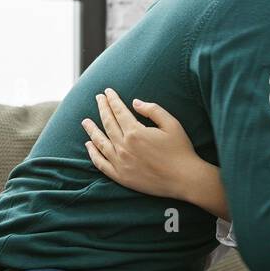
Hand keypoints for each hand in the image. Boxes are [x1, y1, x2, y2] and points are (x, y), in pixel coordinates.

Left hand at [80, 88, 202, 200]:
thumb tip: (135, 102)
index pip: (119, 111)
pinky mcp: (120, 176)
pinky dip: (93, 153)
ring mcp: (120, 162)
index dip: (112, 100)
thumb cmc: (180, 150)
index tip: (107, 91)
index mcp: (135, 132)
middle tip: (97, 98)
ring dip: (91, 130)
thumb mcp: (171, 124)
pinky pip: (101, 163)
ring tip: (85, 121)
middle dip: (102, 108)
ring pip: (100, 142)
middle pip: (108, 123)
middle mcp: (124, 146)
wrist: (184, 179)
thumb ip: (153, 110)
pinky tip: (89, 145)